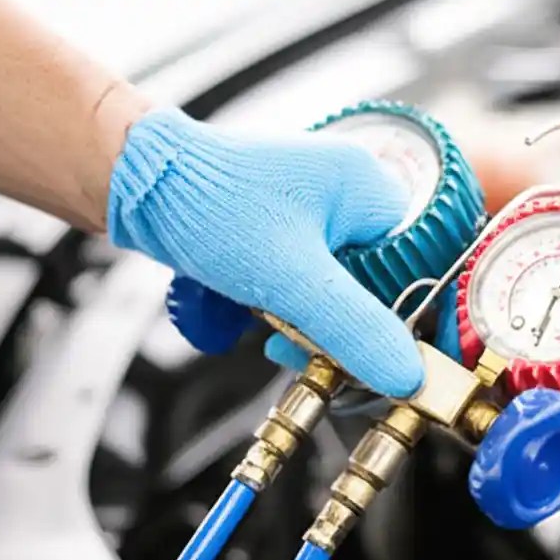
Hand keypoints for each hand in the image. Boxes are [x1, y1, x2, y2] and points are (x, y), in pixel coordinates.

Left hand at [109, 107, 422, 396]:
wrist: (136, 185)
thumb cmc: (204, 204)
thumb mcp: (292, 280)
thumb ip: (356, 330)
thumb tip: (408, 374)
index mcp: (370, 187)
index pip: (423, 265)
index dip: (407, 315)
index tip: (390, 352)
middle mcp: (353, 189)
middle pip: (386, 280)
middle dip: (350, 322)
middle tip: (316, 345)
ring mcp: (322, 205)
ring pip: (350, 285)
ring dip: (319, 318)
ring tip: (281, 328)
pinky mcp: (293, 223)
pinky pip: (319, 277)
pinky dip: (299, 303)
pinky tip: (271, 313)